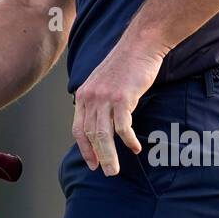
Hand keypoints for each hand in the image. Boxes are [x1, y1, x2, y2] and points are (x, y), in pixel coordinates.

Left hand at [71, 40, 166, 176]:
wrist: (140, 45)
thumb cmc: (126, 64)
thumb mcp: (103, 82)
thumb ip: (99, 101)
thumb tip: (102, 124)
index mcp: (84, 95)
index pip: (79, 128)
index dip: (84, 148)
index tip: (91, 163)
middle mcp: (90, 97)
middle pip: (91, 135)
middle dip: (98, 156)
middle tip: (106, 172)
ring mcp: (105, 98)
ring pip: (103, 135)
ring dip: (110, 155)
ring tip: (115, 169)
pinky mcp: (122, 98)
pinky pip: (122, 127)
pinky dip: (128, 140)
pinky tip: (135, 149)